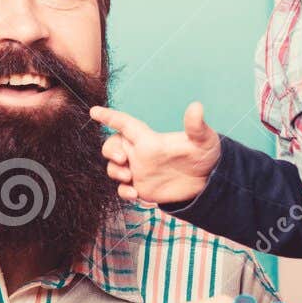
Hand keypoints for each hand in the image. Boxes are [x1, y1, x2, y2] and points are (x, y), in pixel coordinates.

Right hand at [89, 102, 221, 205]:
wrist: (207, 182)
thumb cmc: (205, 155)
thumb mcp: (203, 140)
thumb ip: (196, 126)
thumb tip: (197, 106)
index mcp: (149, 139)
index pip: (125, 124)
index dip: (109, 117)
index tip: (94, 111)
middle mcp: (140, 154)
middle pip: (112, 145)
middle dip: (109, 150)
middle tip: (122, 159)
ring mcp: (139, 172)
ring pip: (113, 168)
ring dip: (115, 172)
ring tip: (129, 177)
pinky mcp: (142, 188)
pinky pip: (123, 190)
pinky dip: (124, 192)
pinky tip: (136, 195)